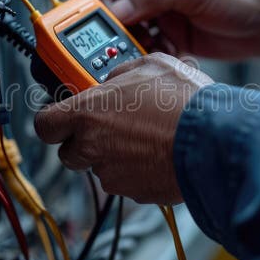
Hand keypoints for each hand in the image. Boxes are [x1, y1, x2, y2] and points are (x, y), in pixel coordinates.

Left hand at [33, 53, 213, 204]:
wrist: (215, 140)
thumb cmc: (184, 102)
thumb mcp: (151, 65)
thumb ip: (121, 74)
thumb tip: (115, 80)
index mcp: (88, 113)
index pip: (44, 125)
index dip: (52, 121)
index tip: (60, 116)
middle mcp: (93, 147)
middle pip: (69, 153)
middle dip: (84, 141)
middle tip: (108, 126)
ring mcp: (113, 174)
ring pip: (101, 167)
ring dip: (115, 155)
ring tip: (146, 136)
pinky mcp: (135, 193)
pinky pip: (127, 181)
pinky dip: (137, 170)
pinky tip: (158, 153)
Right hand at [99, 0, 259, 58]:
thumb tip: (116, 9)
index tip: (105, 20)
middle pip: (123, 4)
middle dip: (120, 25)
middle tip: (119, 43)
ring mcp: (170, 11)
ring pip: (136, 28)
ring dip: (136, 43)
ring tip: (144, 54)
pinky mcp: (178, 35)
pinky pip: (153, 46)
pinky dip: (153, 54)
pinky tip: (166, 58)